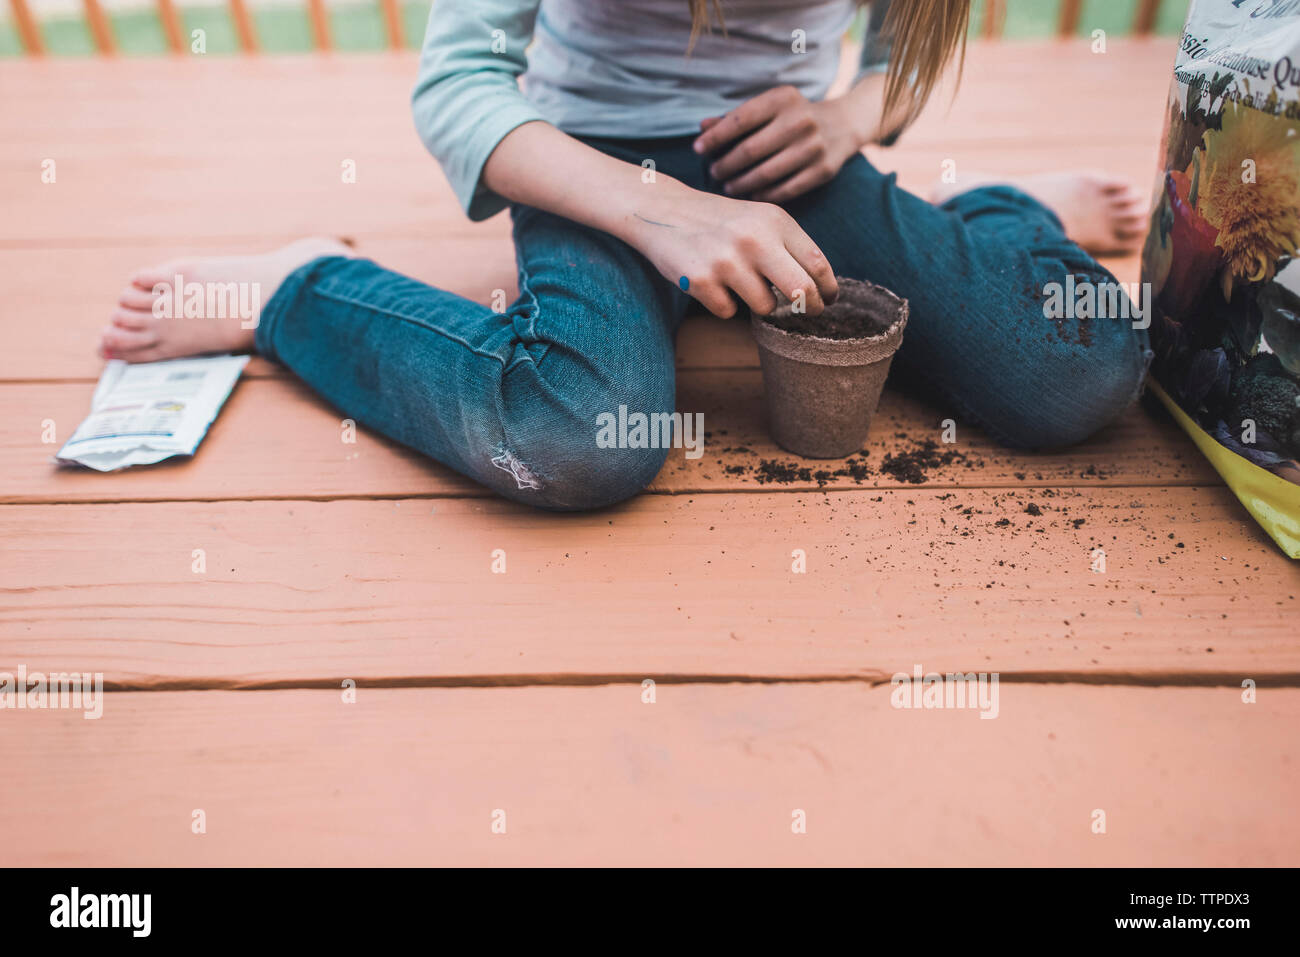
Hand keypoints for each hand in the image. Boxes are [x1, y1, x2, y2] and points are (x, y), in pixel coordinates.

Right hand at [623, 182, 837, 318]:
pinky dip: (723, 303)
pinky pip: (728, 312)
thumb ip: (789, 246)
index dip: (827, 289)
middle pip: (801, 291)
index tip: (828, 300)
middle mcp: (754, 238)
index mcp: (774, 220)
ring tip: (739, 282)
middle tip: (809, 313)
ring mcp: (726, 260)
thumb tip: (820, 290)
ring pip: (765, 307)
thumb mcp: (759, 220)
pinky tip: (711, 281)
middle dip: (810, 308)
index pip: (817, 263)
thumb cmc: (721, 222)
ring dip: (758, 303)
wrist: (663, 210)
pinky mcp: (701, 280)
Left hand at [693, 86, 867, 202]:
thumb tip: (702, 128)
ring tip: (729, 187)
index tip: (698, 149)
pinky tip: (752, 196)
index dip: (715, 137)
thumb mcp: (769, 107)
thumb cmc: (793, 116)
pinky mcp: (823, 171)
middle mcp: (800, 121)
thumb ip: (736, 117)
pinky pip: (786, 190)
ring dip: (741, 184)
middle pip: (750, 150)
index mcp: (782, 99)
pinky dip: (765, 195)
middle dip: (726, 165)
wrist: (843, 123)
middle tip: (714, 173)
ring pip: (766, 174)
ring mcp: (814, 147)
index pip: (740, 119)